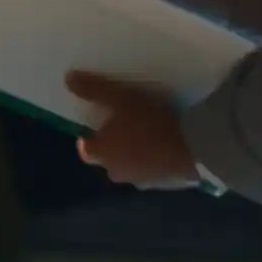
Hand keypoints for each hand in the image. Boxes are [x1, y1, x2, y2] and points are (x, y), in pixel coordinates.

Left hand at [66, 71, 199, 189]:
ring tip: (147, 135)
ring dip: (135, 154)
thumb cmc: (150, 123)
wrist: (195, 147)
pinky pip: (153, 170)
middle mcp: (117, 171)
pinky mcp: (165, 183)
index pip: (87, 150)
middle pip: (108, 160)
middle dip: (113, 147)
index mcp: (103, 154)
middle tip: (125, 128)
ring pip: (131, 166)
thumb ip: (95, 90)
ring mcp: (142, 180)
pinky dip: (154, 160)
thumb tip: (67, 78)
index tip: (96, 127)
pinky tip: (166, 147)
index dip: (89, 139)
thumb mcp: (122, 98)